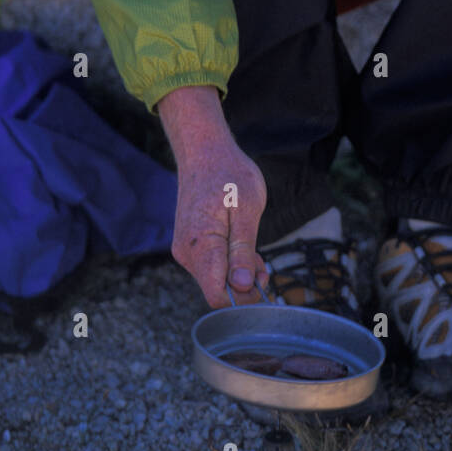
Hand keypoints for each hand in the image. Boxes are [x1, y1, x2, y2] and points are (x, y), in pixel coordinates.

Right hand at [170, 134, 269, 308]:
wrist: (204, 151)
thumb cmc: (229, 173)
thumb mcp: (247, 208)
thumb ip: (243, 250)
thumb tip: (242, 286)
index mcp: (200, 245)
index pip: (217, 294)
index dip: (243, 299)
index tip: (264, 285)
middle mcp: (187, 252)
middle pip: (216, 289)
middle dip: (244, 286)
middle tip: (265, 267)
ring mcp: (186, 249)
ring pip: (214, 279)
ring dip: (238, 275)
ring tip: (256, 254)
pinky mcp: (190, 245)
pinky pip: (211, 266)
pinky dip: (230, 265)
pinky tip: (244, 250)